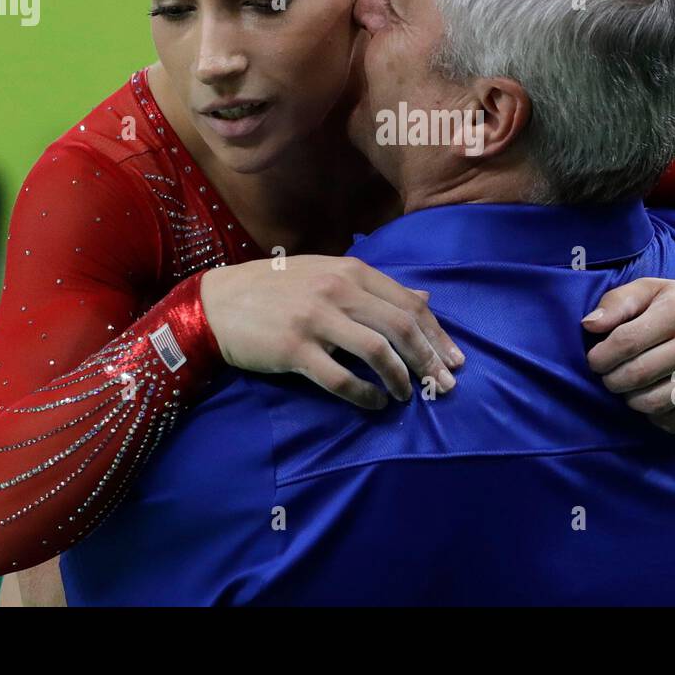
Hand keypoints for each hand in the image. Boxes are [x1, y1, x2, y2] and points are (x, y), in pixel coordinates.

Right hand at [200, 256, 464, 409]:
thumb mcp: (328, 275)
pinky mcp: (294, 349)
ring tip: (408, 395)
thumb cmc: (277, 289)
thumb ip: (376, 288)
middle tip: (446, 386)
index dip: (437, 335)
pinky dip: (365, 394)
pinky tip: (374, 403)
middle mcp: (337, 290)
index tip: (455, 360)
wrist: (218, 301)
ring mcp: (315, 319)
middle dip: (429, 360)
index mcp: (351, 271)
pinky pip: (340, 378)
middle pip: (400, 327)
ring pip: (376, 352)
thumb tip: (425, 297)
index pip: (408, 304)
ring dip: (401, 378)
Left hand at [583, 279, 674, 432]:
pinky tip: (654, 401)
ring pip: (657, 403)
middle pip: (638, 375)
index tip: (596, 360)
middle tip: (610, 377)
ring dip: (632, 401)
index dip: (601, 356)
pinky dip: (657, 417)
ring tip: (631, 390)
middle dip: (612, 381)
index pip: (626, 342)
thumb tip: (589, 325)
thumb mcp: (653, 289)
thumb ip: (617, 302)